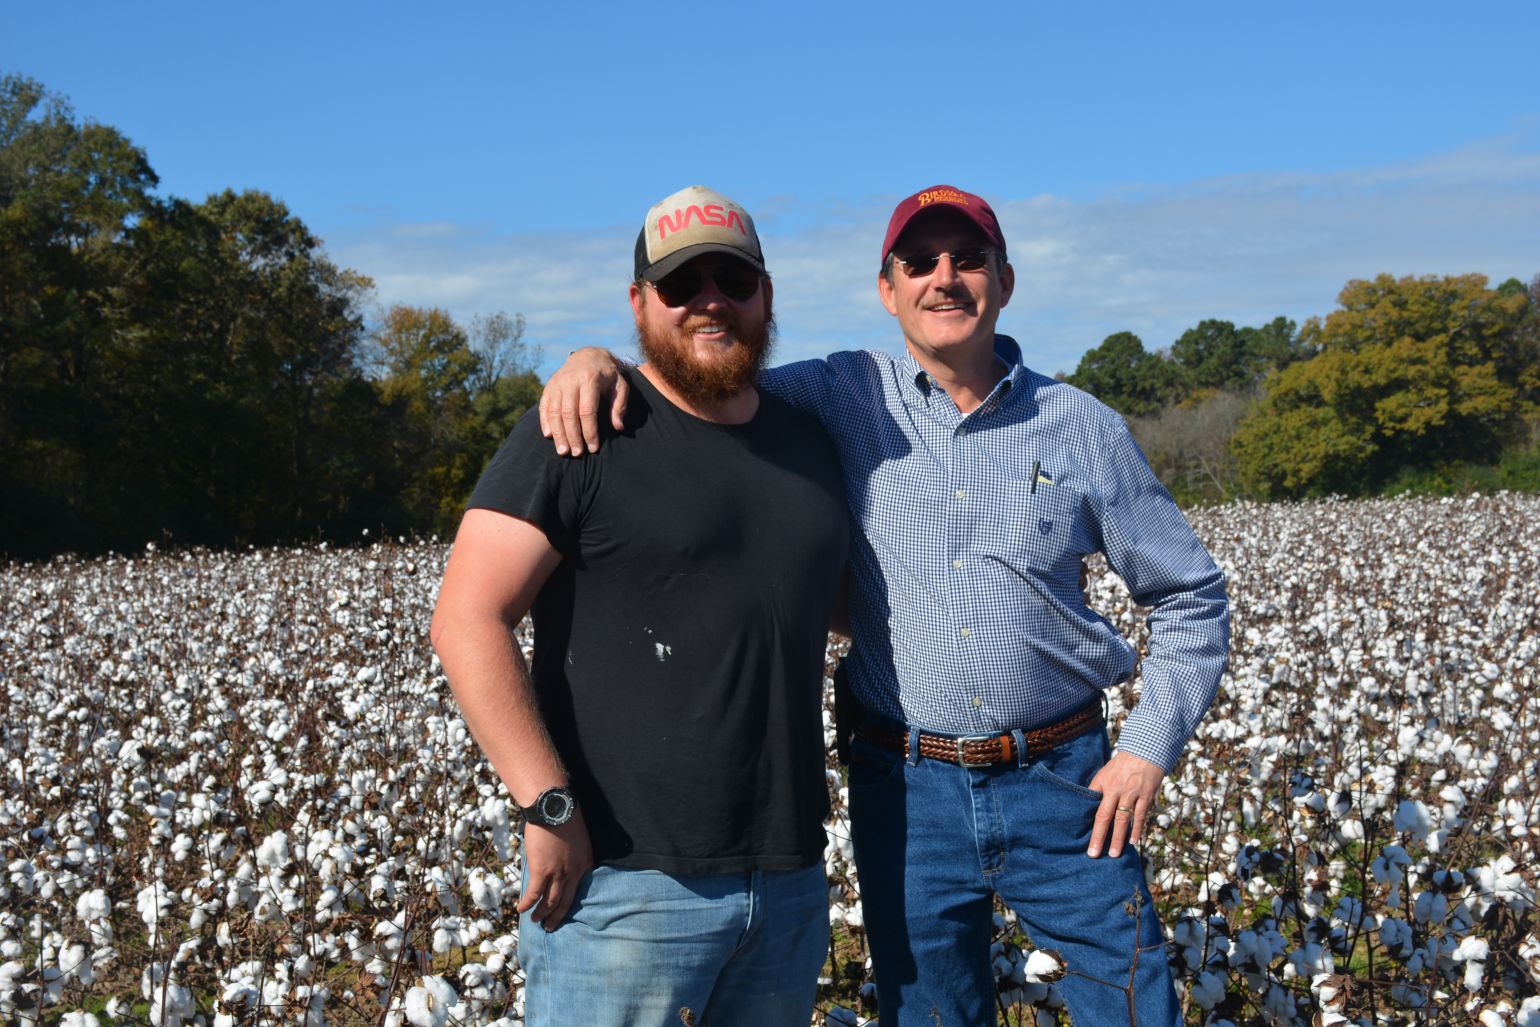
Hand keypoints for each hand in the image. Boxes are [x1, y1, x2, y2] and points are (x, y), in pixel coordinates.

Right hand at [516, 811, 593, 928]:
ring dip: (542, 914)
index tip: (564, 911)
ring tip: (535, 921)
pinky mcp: (542, 870)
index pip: (580, 891)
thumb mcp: (578, 838)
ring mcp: (558, 873)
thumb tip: (560, 862)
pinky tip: (522, 909)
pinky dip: (528, 904)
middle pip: (566, 901)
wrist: (553, 807)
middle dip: (557, 917)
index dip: (570, 903)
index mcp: (585, 863)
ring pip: (550, 901)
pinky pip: (534, 894)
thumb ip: (572, 854)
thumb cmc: (564, 817)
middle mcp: (574, 872)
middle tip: (550, 927)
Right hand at [538, 347, 626, 455]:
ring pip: (554, 412)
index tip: (593, 447)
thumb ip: (620, 405)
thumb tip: (618, 427)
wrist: (588, 355)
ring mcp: (557, 384)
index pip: (587, 411)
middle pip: (568, 413)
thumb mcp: (620, 385)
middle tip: (577, 453)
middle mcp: (570, 381)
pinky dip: (545, 422)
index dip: (590, 431)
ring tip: (563, 451)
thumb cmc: (608, 375)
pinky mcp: (549, 387)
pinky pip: (544, 406)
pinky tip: (549, 436)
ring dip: (558, 434)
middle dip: (573, 436)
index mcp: (590, 380)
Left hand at [1086, 751, 1163, 858]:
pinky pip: (1141, 816)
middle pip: (1105, 816)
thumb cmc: (1121, 766)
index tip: (1084, 838)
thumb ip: (1096, 790)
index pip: (1093, 807)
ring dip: (1119, 838)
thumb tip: (1086, 807)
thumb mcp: (1104, 774)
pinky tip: (1132, 840)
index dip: (1088, 823)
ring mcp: (1132, 794)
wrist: (1145, 753)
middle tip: (1094, 854)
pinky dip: (1137, 829)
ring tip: (1114, 853)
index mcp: (1104, 784)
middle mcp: (1117, 790)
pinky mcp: (1146, 796)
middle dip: (1099, 836)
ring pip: (1124, 819)